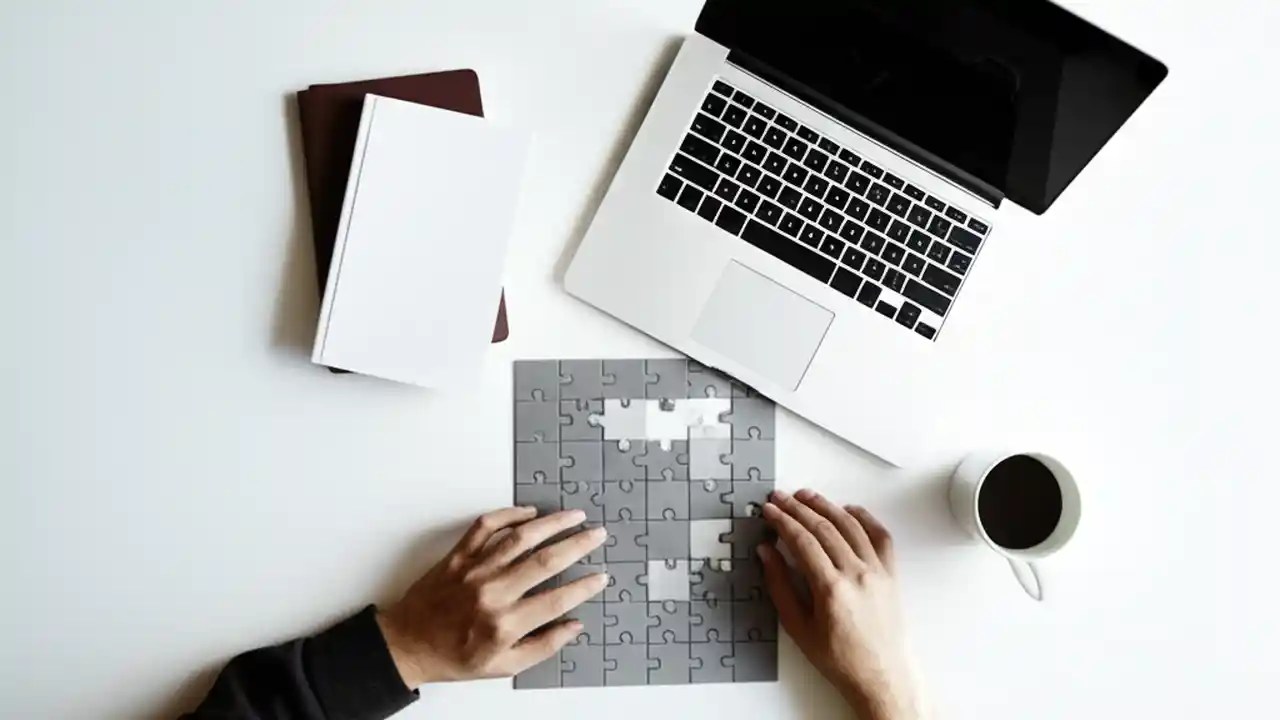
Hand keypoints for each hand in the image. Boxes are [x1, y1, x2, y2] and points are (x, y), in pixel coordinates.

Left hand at [375, 507, 606, 687]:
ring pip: (520, 538)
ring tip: (574, 516)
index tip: (601, 576)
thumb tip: (574, 626)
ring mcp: (474, 570)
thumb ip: (542, 647)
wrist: (407, 645)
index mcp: (505, 624)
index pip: (557, 600)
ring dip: (551, 523)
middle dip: (577, 545)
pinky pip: (486, 527)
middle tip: (598, 534)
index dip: (584, 587)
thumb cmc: (454, 657)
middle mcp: (492, 593)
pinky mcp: (458, 556)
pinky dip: (509, 515)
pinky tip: (529, 512)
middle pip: (545, 561)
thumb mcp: (503, 666)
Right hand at [759, 489, 922, 719]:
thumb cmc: (840, 659)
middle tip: (780, 498)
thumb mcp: (798, 627)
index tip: (769, 511)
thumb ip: (780, 586)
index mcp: (831, 589)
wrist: (881, 675)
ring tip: (807, 496)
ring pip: (850, 525)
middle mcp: (857, 574)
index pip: (802, 541)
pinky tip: (848, 510)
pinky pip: (880, 536)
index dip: (782, 521)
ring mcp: (877, 571)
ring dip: (826, 506)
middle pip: (824, 528)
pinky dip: (864, 518)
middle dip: (798, 508)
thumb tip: (767, 553)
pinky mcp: (891, 574)